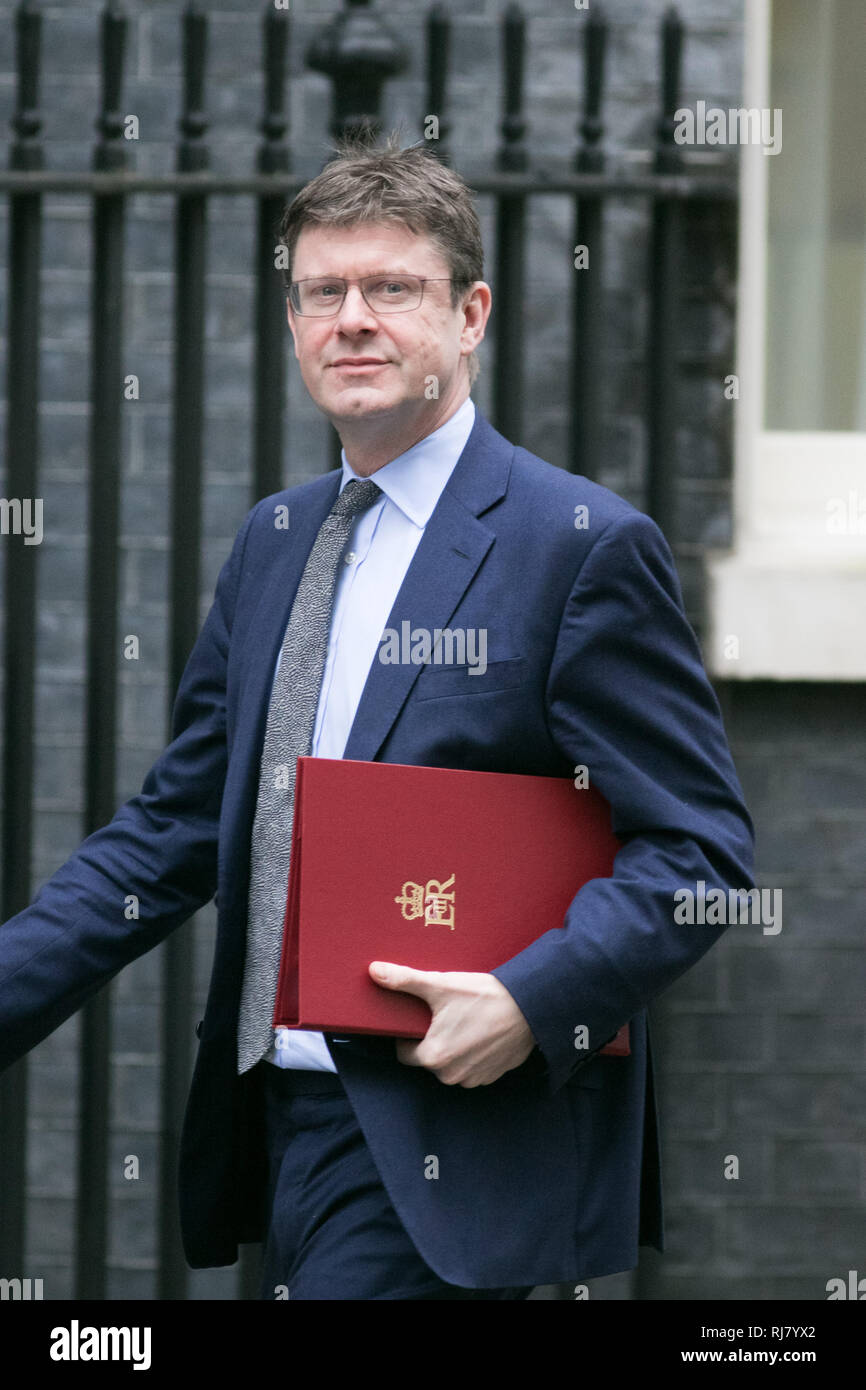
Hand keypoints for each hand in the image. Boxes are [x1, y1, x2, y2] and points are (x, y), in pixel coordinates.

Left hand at [368, 962, 536, 1087]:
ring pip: (450, 1064)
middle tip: (446, 1014)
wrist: (531, 1006)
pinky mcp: (492, 1076)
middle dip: (432, 1039)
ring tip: (465, 1021)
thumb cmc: (484, 996)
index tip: (421, 1017)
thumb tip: (374, 971)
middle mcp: (451, 1076)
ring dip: (453, 1047)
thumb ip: (404, 980)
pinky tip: (481, 1032)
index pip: (403, 1053)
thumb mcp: (441, 985)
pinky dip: (472, 1053)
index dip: (408, 1034)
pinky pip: (471, 1067)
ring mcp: (473, 1079)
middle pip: (427, 1058)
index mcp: (433, 1057)